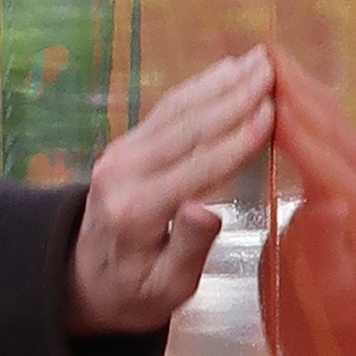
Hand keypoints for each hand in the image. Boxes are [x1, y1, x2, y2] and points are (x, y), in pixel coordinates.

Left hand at [60, 47, 274, 335]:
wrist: (81, 283)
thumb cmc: (134, 295)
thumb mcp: (165, 291)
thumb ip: (187, 249)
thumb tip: (207, 209)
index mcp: (137, 212)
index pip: (197, 169)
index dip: (237, 139)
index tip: (274, 111)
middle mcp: (123, 174)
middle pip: (187, 128)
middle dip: (233, 96)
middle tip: (274, 68)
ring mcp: (120, 154)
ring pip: (176, 110)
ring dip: (219, 83)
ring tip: (258, 60)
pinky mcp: (124, 146)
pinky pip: (165, 110)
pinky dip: (198, 87)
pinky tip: (225, 70)